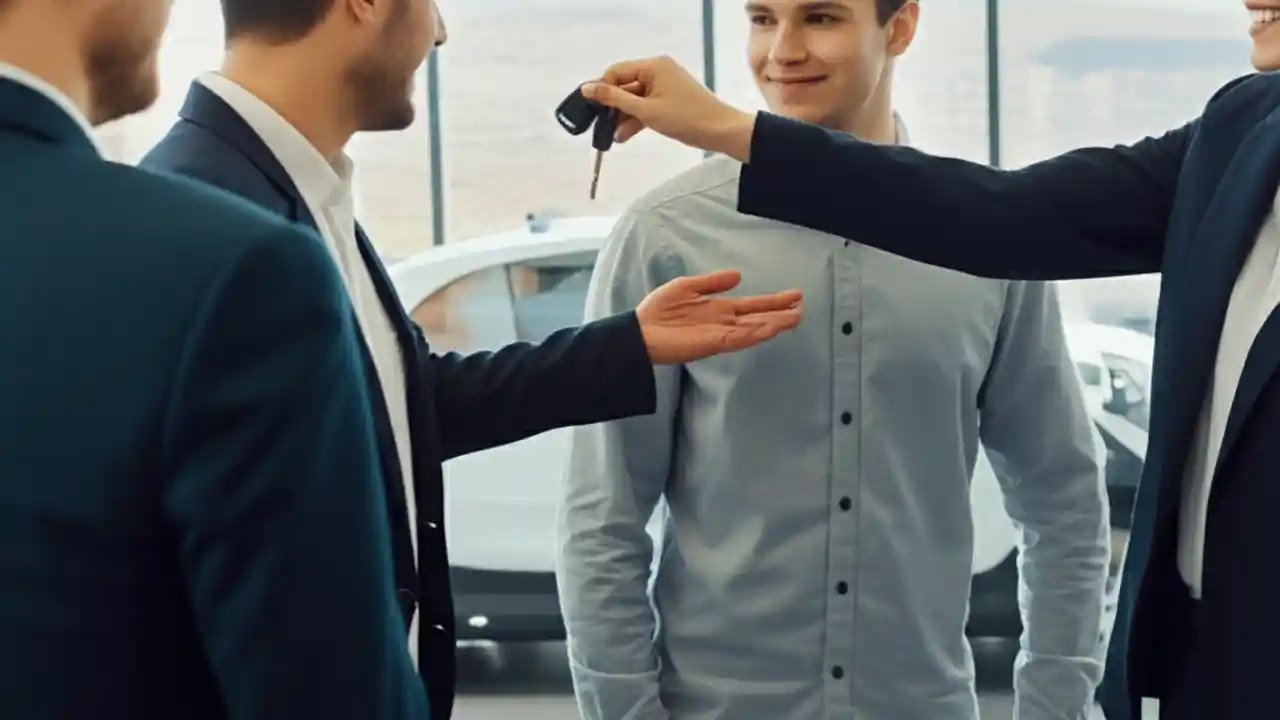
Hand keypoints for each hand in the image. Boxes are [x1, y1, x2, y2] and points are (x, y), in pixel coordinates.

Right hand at [580, 56, 756, 161]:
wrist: (720, 131)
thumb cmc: (684, 118)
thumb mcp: (645, 110)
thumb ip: (614, 99)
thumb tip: (586, 88)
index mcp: (653, 66)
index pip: (616, 72)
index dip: (602, 90)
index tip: (591, 111)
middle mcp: (658, 70)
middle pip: (625, 85)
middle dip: (613, 107)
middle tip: (600, 126)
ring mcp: (664, 85)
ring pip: (635, 98)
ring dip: (623, 116)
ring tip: (611, 137)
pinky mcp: (669, 99)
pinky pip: (646, 106)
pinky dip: (636, 119)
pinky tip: (624, 136)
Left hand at [636, 270, 802, 364]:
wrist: (640, 332)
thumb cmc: (658, 310)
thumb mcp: (687, 286)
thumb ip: (713, 282)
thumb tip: (738, 275)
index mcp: (719, 309)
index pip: (752, 306)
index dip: (773, 302)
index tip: (793, 297)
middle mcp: (724, 322)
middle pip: (758, 318)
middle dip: (780, 315)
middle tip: (802, 310)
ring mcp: (720, 334)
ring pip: (754, 329)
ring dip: (774, 324)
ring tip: (794, 318)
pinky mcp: (713, 343)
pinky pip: (739, 337)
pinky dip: (756, 333)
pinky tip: (771, 328)